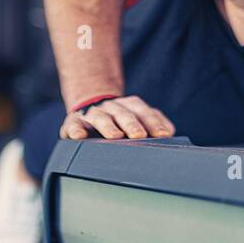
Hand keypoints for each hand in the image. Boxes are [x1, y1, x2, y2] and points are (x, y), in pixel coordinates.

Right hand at [60, 95, 175, 140]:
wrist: (91, 107)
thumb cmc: (120, 120)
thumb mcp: (137, 117)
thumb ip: (153, 123)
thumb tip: (170, 133)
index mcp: (130, 106)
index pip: (144, 112)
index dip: (154, 122)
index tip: (163, 134)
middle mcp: (112, 107)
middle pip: (124, 113)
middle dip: (132, 124)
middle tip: (139, 135)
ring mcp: (92, 113)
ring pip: (100, 117)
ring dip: (108, 126)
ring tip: (114, 136)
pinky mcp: (73, 122)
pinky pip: (73, 125)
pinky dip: (75, 130)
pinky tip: (78, 137)